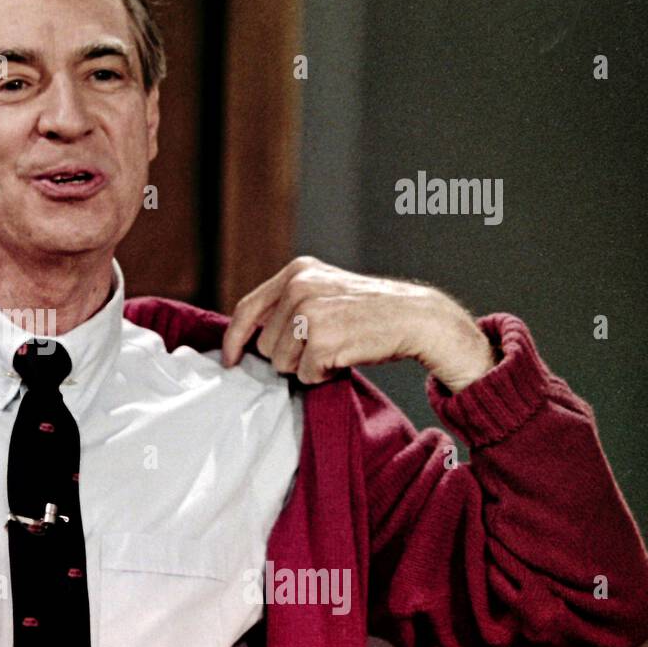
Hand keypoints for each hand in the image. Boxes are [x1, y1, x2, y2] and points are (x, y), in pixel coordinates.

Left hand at [219, 256, 495, 391]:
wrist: (417, 318)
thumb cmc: (370, 312)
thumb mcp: (325, 291)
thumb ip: (288, 304)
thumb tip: (248, 336)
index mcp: (297, 271)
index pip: (247, 308)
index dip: (234, 339)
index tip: (229, 359)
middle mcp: (299, 287)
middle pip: (265, 345)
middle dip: (290, 354)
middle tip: (326, 342)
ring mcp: (309, 312)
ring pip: (281, 363)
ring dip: (307, 365)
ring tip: (338, 345)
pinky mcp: (321, 339)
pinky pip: (305, 375)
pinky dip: (323, 374)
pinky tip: (346, 355)